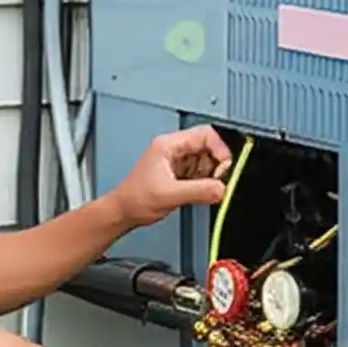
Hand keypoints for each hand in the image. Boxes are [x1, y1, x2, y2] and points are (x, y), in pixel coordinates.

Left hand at [107, 125, 232, 226]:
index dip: (220, 151)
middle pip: (208, 147)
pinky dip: (202, 183)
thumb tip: (222, 188)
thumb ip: (199, 191)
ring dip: (208, 176)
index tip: (224, 170)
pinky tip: (192, 192)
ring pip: (205, 161)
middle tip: (213, 183)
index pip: (205, 134)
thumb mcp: (170, 195)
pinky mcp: (178, 173)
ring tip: (197, 190)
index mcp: (169, 145)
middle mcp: (173, 149)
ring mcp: (176, 161)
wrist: (123, 212)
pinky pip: (200, 173)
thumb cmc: (135, 199)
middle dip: (215, 166)